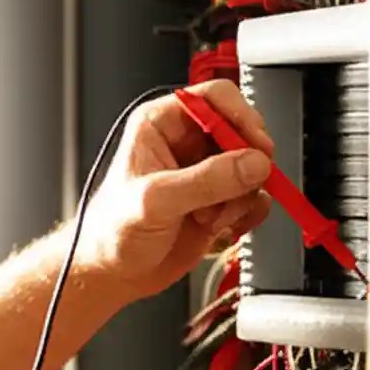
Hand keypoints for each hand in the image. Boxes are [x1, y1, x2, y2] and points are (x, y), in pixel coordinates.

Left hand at [78, 80, 273, 298]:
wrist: (117, 271)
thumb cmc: (113, 230)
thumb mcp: (155, 201)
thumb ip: (205, 180)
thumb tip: (251, 164)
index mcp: (161, 124)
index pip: (215, 98)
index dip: (241, 116)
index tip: (255, 144)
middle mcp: (186, 143)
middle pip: (242, 133)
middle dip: (246, 165)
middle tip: (237, 188)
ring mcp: (206, 172)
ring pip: (253, 167)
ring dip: (241, 196)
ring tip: (210, 215)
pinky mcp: (220, 199)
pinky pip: (255, 196)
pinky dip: (247, 214)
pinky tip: (219, 225)